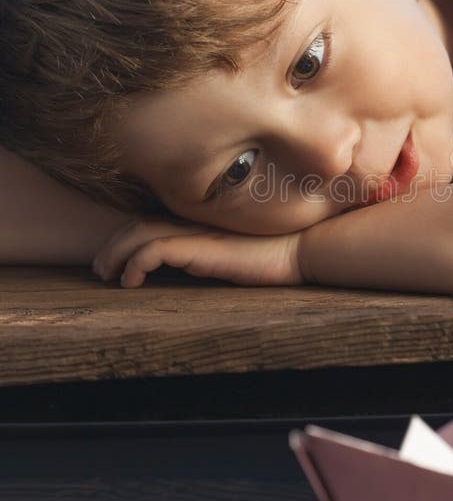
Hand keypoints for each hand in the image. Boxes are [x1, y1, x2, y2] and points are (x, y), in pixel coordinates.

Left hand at [92, 215, 304, 288]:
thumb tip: (196, 266)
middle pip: (140, 222)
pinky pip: (154, 249)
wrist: (304, 248)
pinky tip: (130, 280)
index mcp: (205, 221)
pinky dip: (135, 263)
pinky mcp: (201, 246)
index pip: (156, 219)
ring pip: (139, 233)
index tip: (118, 257)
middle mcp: (197, 221)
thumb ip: (218, 253)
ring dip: (116, 254)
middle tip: (100, 267)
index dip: (131, 235)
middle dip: (113, 244)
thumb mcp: (242, 253)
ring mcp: (198, 231)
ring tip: (105, 274)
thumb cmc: (282, 252)